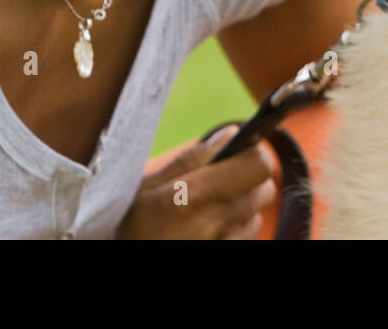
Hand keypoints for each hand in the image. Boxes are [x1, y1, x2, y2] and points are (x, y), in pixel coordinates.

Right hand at [115, 124, 278, 238]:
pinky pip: (248, 235)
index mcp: (196, 195)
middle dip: (251, 177)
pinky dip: (238, 226)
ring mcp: (224, 243)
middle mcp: (216, 221)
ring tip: (214, 202)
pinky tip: (213, 224)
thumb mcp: (148, 186)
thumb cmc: (132, 225)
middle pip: (265, 188)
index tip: (238, 151)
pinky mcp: (227, 254)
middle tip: (225, 175)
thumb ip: (193, 158)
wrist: (122, 254)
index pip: (258, 165)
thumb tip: (232, 133)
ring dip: (244, 203)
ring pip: (258, 213)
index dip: (253, 152)